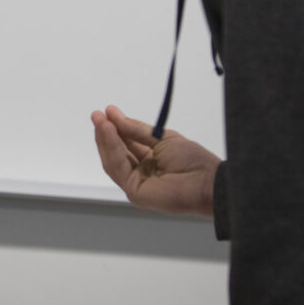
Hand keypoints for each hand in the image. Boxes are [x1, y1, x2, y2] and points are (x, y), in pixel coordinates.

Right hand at [91, 104, 220, 216]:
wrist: (207, 181)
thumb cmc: (192, 160)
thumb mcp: (161, 138)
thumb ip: (136, 130)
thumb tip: (114, 115)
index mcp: (150, 160)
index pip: (126, 144)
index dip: (115, 128)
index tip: (106, 112)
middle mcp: (141, 173)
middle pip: (116, 153)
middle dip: (105, 133)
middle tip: (97, 115)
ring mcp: (136, 184)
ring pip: (113, 160)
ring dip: (105, 139)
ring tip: (101, 121)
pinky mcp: (134, 192)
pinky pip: (118, 168)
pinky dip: (111, 149)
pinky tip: (109, 132)